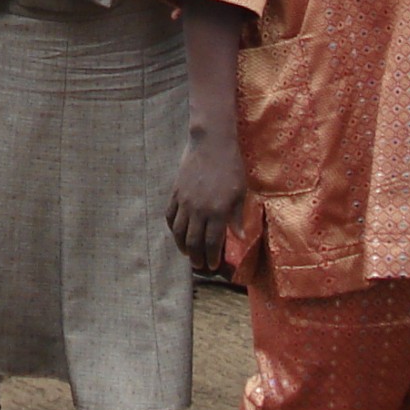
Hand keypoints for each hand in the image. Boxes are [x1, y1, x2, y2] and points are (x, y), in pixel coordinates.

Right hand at [164, 129, 245, 272]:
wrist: (211, 144)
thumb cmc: (231, 167)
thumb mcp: (240, 193)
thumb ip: (237, 216)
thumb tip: (240, 237)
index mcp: (218, 211)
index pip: (212, 243)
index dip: (212, 257)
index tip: (213, 266)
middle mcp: (199, 209)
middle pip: (193, 241)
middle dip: (196, 257)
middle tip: (200, 265)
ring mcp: (184, 201)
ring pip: (178, 231)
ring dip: (182, 246)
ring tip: (188, 253)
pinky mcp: (175, 193)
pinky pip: (170, 216)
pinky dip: (172, 228)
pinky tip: (177, 233)